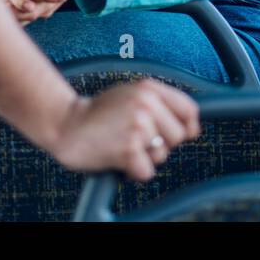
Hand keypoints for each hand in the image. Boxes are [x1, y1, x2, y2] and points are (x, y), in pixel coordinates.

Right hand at [49, 80, 200, 182]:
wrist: (66, 124)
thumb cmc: (100, 114)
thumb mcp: (131, 95)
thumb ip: (160, 105)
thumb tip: (193, 128)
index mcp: (149, 88)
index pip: (189, 109)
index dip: (188, 126)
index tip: (180, 134)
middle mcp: (146, 103)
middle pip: (179, 136)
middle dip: (161, 144)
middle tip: (136, 139)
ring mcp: (137, 125)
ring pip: (163, 155)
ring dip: (145, 158)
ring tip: (123, 145)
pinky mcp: (128, 147)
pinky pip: (148, 171)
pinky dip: (133, 171)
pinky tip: (118, 158)